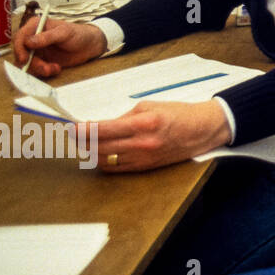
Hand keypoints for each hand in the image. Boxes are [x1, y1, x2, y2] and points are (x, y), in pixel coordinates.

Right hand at [12, 18, 107, 77]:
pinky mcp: (41, 61)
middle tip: (46, 68)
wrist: (90, 45)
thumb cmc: (79, 34)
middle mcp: (32, 38)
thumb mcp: (64, 33)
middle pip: (21, 53)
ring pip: (27, 64)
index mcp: (36, 26)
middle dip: (32, 63)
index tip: (25, 59)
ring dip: (39, 69)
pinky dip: (44, 72)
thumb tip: (28, 42)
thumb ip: (47, 37)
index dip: (19, 49)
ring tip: (54, 68)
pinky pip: (35, 70)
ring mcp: (36, 51)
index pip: (20, 37)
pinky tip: (56, 68)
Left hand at [88, 100, 231, 172]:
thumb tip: (102, 126)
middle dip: (82, 141)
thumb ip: (124, 117)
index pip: (103, 129)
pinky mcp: (146, 167)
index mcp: (144, 123)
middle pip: (99, 147)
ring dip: (91, 152)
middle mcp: (142, 143)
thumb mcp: (150, 106)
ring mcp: (144, 157)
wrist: (203, 129)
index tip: (71, 127)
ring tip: (86, 144)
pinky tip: (101, 153)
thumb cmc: (179, 114)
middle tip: (74, 135)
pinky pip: (116, 168)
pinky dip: (104, 161)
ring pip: (104, 160)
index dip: (83, 130)